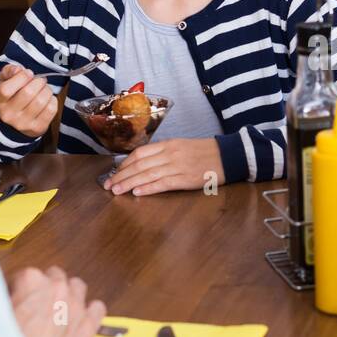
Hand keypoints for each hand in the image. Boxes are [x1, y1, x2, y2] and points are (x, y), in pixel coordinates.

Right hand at [0, 64, 57, 137]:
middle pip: (27, 93)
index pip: (6, 90)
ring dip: (46, 90)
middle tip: (40, 80)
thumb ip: (10, 71)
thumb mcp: (6, 81)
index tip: (28, 73)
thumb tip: (18, 70)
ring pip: (40, 101)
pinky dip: (52, 100)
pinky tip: (48, 99)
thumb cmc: (13, 95)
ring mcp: (22, 123)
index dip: (21, 78)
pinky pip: (50, 109)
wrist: (17, 120)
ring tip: (44, 88)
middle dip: (38, 82)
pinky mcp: (37, 128)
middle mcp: (8, 114)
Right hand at [9, 266, 106, 336]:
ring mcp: (77, 304)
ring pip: (77, 286)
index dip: (17, 291)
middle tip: (34, 309)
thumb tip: (1, 300)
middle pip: (53, 276)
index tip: (13, 303)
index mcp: (31, 281)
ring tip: (57, 312)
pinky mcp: (90, 324)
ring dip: (68, 295)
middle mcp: (57, 287)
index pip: (23, 276)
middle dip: (44, 289)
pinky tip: (79, 322)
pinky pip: (97, 307)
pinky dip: (90, 312)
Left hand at [104, 137, 225, 195]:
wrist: (228, 156)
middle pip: (140, 164)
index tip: (113, 173)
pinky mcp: (186, 178)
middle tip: (108, 185)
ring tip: (116, 191)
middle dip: (121, 176)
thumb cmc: (205, 152)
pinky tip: (137, 192)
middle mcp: (170, 154)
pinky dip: (149, 188)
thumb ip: (164, 154)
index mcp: (169, 145)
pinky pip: (163, 183)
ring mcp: (178, 166)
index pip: (139, 153)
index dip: (124, 164)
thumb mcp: (182, 147)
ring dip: (129, 183)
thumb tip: (143, 164)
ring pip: (147, 174)